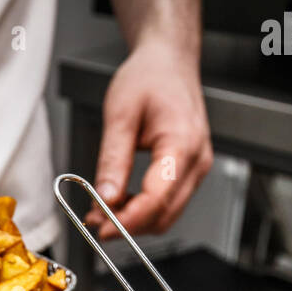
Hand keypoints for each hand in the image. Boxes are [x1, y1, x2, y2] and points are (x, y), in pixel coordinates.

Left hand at [87, 38, 211, 239]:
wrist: (169, 62)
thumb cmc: (150, 77)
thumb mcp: (120, 114)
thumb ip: (113, 160)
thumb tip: (104, 198)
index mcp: (183, 144)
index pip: (157, 199)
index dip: (128, 221)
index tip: (102, 229)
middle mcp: (196, 161)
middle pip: (163, 215)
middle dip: (128, 225)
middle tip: (95, 221)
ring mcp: (196, 168)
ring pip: (166, 215)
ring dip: (134, 221)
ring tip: (102, 212)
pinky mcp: (188, 171)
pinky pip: (167, 203)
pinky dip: (142, 210)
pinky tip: (120, 203)